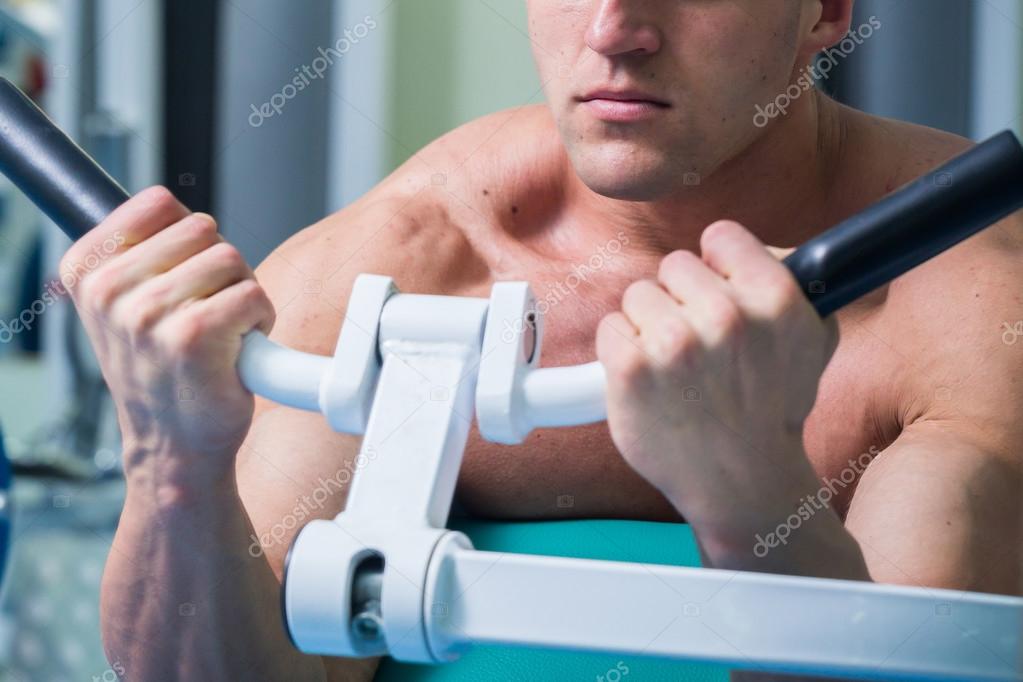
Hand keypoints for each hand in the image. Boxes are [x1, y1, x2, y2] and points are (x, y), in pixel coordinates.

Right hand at [61, 186, 274, 487]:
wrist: (174, 444)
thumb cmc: (162, 369)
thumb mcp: (125, 305)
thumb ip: (141, 251)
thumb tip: (172, 207)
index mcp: (86, 270)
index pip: (158, 203)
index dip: (190, 238)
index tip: (181, 278)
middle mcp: (109, 290)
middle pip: (203, 227)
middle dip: (221, 266)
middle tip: (208, 311)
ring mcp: (149, 312)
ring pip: (232, 258)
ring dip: (243, 292)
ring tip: (222, 331)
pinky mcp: (195, 335)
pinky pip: (254, 293)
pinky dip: (261, 318)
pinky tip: (238, 347)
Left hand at [596, 220, 837, 545]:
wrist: (741, 480)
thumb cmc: (769, 410)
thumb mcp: (809, 341)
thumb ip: (787, 285)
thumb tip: (757, 248)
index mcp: (774, 300)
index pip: (720, 236)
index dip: (716, 266)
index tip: (715, 292)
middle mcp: (725, 316)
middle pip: (672, 266)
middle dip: (680, 300)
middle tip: (698, 347)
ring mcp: (674, 343)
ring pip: (637, 296)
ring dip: (648, 327)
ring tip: (675, 370)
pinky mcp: (630, 369)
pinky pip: (610, 329)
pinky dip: (621, 353)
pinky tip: (648, 382)